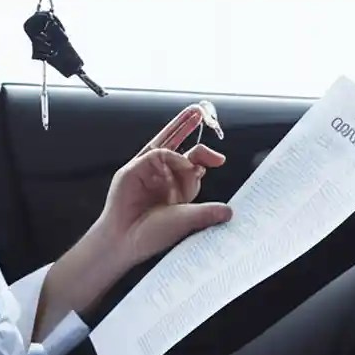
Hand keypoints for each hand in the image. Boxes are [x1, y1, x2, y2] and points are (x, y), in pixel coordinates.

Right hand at [96, 105, 233, 268]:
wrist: (125, 242)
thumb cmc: (152, 236)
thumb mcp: (186, 221)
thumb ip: (207, 212)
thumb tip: (228, 212)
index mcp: (177, 189)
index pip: (193, 164)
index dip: (207, 158)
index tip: (219, 159)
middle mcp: (163, 178)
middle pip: (178, 146)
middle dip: (188, 127)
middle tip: (201, 111)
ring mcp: (147, 173)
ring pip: (165, 144)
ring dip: (180, 127)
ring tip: (194, 114)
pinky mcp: (132, 170)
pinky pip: (155, 153)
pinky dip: (169, 156)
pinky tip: (178, 162)